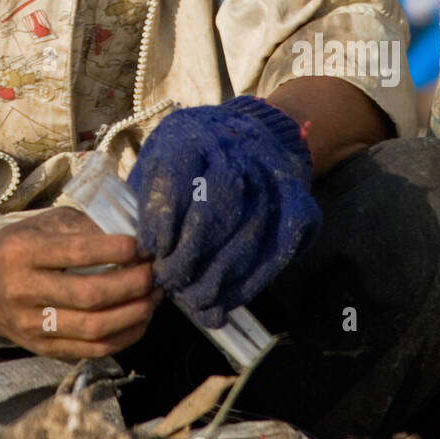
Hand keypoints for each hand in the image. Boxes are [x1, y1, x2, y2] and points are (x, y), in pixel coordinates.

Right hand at [0, 205, 162, 357]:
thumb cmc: (20, 246)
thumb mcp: (43, 224)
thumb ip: (82, 228)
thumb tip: (131, 238)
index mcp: (21, 252)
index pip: (75, 253)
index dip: (114, 250)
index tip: (140, 245)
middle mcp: (23, 291)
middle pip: (90, 295)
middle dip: (132, 284)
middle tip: (155, 272)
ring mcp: (31, 326)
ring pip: (94, 329)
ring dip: (134, 314)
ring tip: (154, 296)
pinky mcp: (42, 349)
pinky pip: (91, 351)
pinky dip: (124, 337)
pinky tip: (139, 319)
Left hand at [127, 97, 321, 328]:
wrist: (255, 135)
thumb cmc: (195, 151)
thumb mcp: (163, 154)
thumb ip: (151, 193)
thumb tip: (141, 248)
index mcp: (197, 137)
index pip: (177, 182)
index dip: (162, 222)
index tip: (150, 251)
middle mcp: (239, 157)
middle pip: (212, 214)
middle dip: (187, 258)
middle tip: (168, 282)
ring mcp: (272, 183)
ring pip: (243, 241)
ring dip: (214, 280)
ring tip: (191, 300)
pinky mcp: (297, 210)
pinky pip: (272, 257)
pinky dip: (245, 287)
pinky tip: (221, 303)